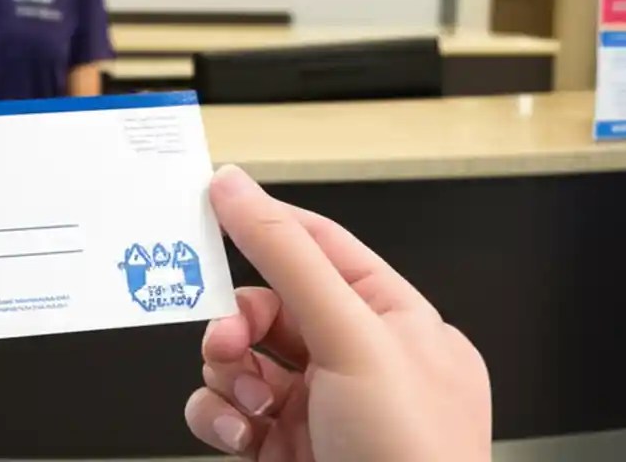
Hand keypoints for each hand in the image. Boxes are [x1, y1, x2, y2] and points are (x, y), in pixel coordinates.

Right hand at [185, 167, 490, 461]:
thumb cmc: (413, 461)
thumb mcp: (354, 339)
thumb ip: (288, 259)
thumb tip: (239, 190)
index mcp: (398, 323)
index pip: (325, 248)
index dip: (269, 224)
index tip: (213, 202)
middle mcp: (358, 362)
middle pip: (269, 305)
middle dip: (237, 321)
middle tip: (226, 338)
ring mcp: (318, 408)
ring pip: (240, 359)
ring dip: (226, 374)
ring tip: (244, 401)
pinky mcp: (280, 448)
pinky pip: (228, 411)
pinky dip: (220, 418)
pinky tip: (238, 435)